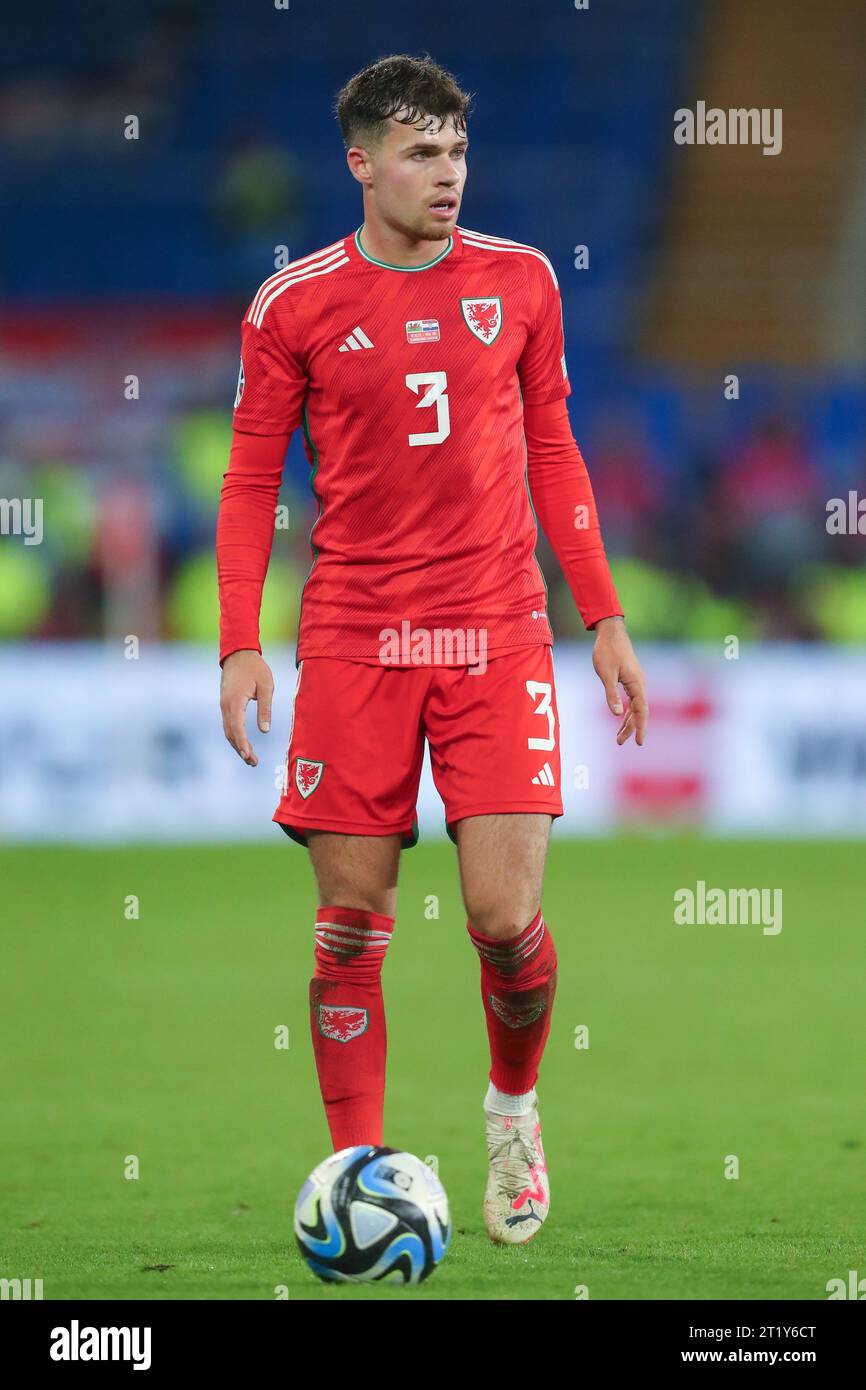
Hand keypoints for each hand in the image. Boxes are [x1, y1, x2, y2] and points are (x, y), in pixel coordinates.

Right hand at [220, 649, 273, 765]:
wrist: (238, 653)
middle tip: (254, 762)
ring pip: (228, 730)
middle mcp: (226, 705)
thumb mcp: (266, 686)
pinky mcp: (225, 704)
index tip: (248, 756)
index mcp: (235, 701)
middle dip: (241, 749)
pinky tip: (244, 744)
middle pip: (231, 733)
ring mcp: (223, 705)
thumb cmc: (255, 668)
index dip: (242, 744)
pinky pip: (228, 724)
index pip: (237, 728)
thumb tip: (265, 730)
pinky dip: (235, 736)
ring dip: (237, 745)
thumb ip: (265, 708)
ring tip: (250, 758)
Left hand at [591, 617, 647, 745]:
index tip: (639, 742)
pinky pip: (632, 699)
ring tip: (619, 736)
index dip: (640, 728)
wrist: (610, 632)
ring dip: (628, 721)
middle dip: (631, 728)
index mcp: (637, 684)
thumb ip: (612, 694)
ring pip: (635, 706)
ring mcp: (636, 681)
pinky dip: (627, 710)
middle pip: (639, 712)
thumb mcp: (606, 674)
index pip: (641, 711)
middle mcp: (640, 683)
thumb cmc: (607, 651)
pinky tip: (622, 717)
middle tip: (619, 742)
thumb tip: (618, 714)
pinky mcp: (631, 678)